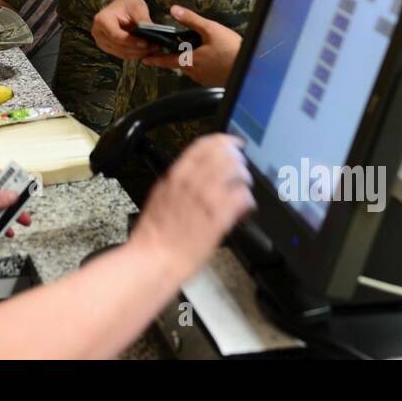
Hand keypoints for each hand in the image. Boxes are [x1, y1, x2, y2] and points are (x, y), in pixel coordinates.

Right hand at [92, 0, 154, 59]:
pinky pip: (122, 55)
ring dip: (138, 53)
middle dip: (138, 49)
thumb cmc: (128, 4)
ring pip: (121, 53)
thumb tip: (152, 32)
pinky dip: (135, 54)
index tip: (146, 43)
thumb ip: (143, 19)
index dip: (131, 41)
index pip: (116, 35)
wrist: (122, 6)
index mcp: (102, 20)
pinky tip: (146, 51)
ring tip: (153, 49)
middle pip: (119, 46)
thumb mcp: (137, 7)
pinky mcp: (107, 48)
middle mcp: (98, 32)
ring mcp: (101, 42)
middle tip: (155, 47)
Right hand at [130, 134, 255, 282]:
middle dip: (238, 159)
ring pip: (236, 172)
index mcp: (176, 176)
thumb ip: (179, 183)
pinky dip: (248, 200)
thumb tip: (196, 175)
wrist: (153, 260)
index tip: (233, 143)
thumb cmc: (154, 235)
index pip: (203, 145)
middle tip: (242, 168)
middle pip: (224, 155)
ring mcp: (206, 200)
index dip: (223, 140)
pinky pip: (242, 198)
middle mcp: (192, 183)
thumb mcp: (161, 198)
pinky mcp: (218, 219)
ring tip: (244, 189)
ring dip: (244, 179)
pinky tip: (245, 208)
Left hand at [141, 5, 242, 87]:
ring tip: (197, 51)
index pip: (167, 61)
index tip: (145, 60)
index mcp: (190, 60)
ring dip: (190, 61)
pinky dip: (202, 66)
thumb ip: (191, 19)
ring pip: (191, 69)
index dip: (155, 60)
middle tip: (175, 49)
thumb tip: (174, 10)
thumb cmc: (231, 50)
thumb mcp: (211, 30)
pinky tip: (211, 59)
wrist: (251, 69)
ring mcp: (205, 79)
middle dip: (176, 57)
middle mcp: (195, 72)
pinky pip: (202, 74)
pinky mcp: (213, 82)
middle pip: (180, 64)